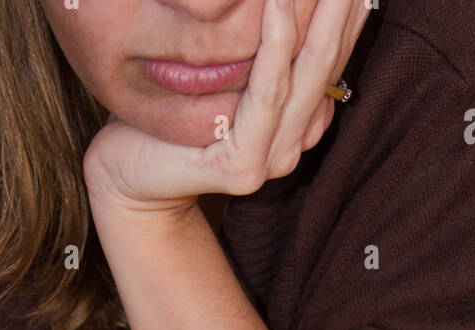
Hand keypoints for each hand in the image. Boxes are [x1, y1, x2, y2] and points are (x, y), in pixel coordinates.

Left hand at [83, 0, 372, 211]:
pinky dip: (274, 48)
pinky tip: (278, 4)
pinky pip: (266, 95)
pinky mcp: (243, 168)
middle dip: (342, 4)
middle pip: (328, 59)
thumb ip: (262, 44)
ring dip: (321, 15)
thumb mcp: (225, 64)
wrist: (126, 167)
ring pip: (306, 74)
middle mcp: (293, 142)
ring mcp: (271, 161)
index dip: (348, 5)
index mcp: (297, 120)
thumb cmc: (168, 105)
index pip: (333, 51)